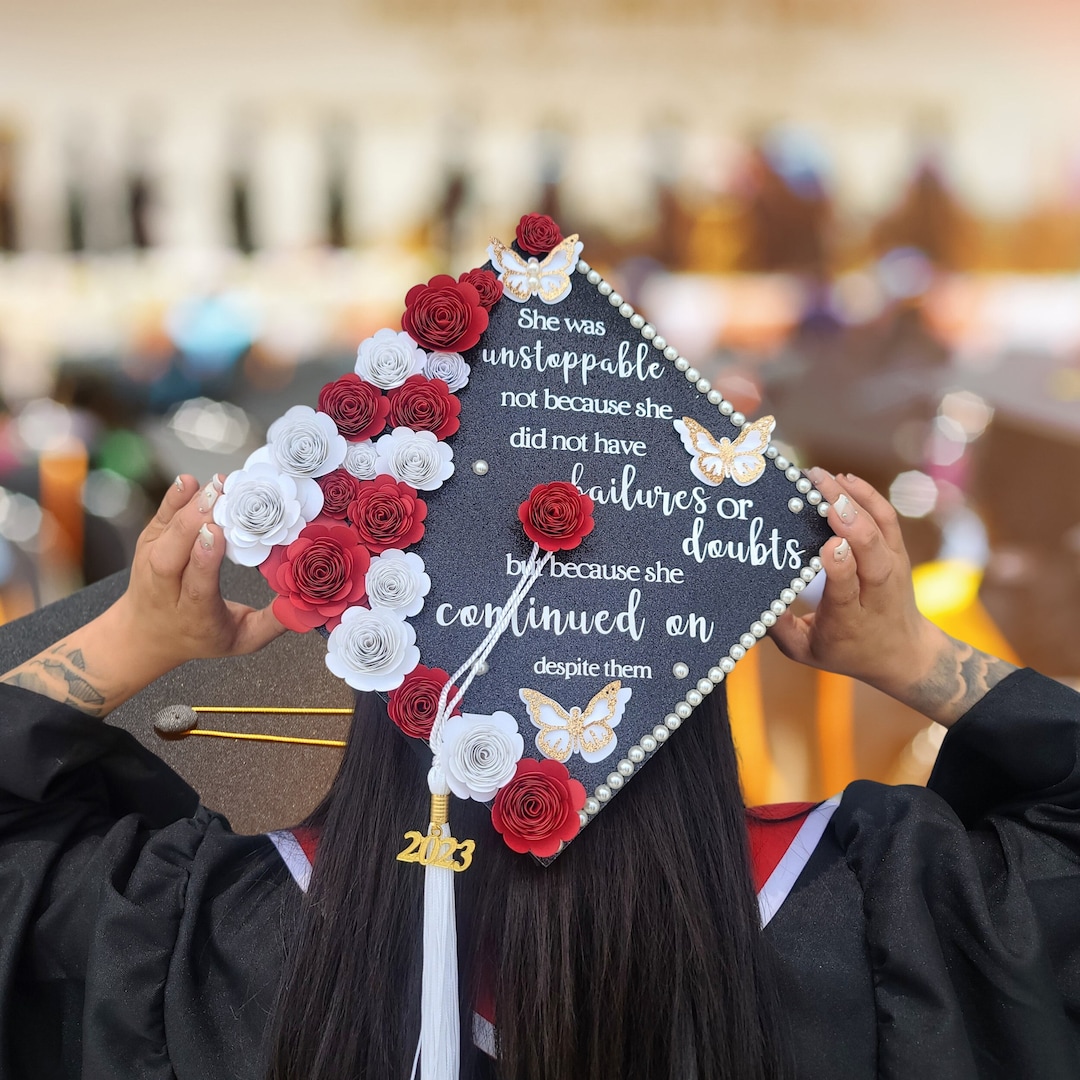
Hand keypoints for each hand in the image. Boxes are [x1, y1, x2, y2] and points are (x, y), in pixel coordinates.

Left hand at [1, 476, 287, 715]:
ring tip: (218, 485)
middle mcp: (166, 589)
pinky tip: (189, 481)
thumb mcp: (242, 640)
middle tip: (220, 497)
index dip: (204, 558)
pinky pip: (159, 519)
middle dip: (191, 524)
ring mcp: (151, 564)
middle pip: (170, 556)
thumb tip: (306, 601)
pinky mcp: (148, 544)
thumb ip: (273, 624)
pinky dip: (173, 499)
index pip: (195, 584)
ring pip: (165, 533)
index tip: (217, 532)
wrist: (148, 634)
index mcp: (194, 614)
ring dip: (189, 506)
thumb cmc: (203, 636)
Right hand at [769, 471, 1016, 725]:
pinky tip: (843, 480)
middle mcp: (877, 590)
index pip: (849, 588)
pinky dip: (868, 495)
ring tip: (821, 477)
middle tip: (819, 490)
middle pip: (871, 551)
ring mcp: (892, 567)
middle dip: (850, 519)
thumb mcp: (805, 651)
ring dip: (854, 498)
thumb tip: (752, 600)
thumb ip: (779, 629)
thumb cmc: (844, 650)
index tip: (829, 543)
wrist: (901, 651)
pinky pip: (887, 517)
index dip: (841, 566)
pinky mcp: (896, 551)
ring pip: (880, 527)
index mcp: (850, 619)